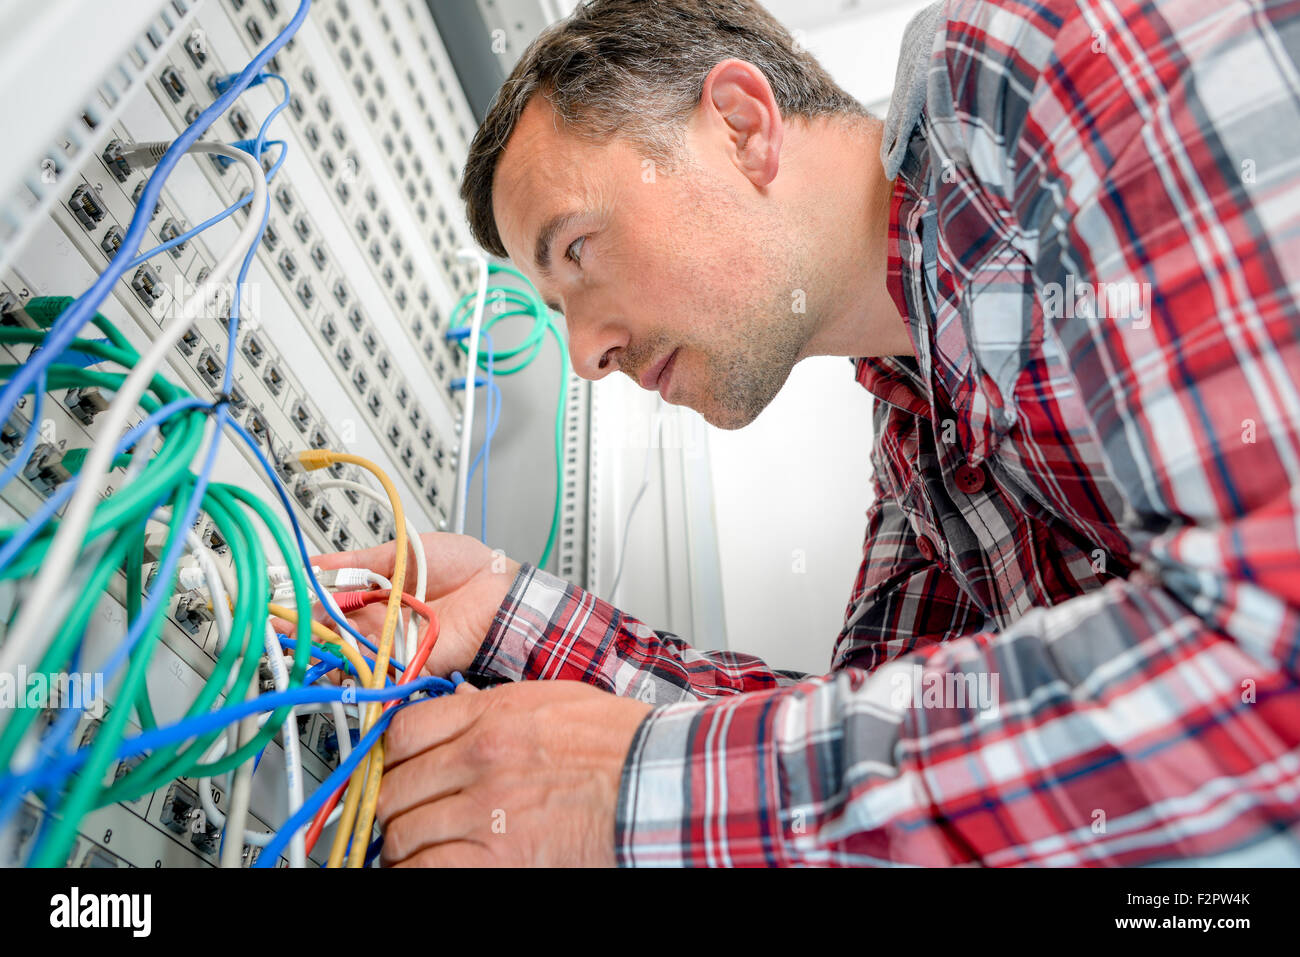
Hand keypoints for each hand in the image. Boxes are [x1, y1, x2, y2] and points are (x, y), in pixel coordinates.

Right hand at [291, 533, 520, 675]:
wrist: (500, 592)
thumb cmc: (465, 567)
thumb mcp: (405, 550)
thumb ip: (361, 561)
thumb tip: (317, 561)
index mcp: (377, 594)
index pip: (330, 600)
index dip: (305, 599)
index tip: (280, 595)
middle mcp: (380, 622)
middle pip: (331, 630)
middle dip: (304, 626)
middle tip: (280, 620)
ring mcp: (392, 644)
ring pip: (345, 652)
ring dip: (322, 646)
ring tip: (298, 635)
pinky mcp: (407, 664)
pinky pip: (374, 671)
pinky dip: (352, 666)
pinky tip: (333, 654)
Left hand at [377, 680, 653, 865]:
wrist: (655, 783)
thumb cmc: (618, 743)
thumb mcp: (552, 699)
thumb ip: (495, 707)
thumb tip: (459, 713)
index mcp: (492, 716)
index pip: (403, 731)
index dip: (391, 754)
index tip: (395, 767)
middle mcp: (479, 759)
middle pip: (396, 784)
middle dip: (394, 802)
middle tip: (404, 812)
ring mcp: (484, 811)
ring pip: (401, 831)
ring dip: (403, 842)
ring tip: (418, 846)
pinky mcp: (496, 859)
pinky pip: (424, 869)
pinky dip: (417, 870)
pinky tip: (428, 866)